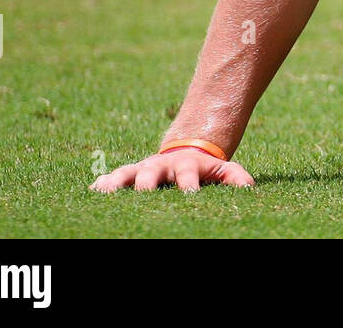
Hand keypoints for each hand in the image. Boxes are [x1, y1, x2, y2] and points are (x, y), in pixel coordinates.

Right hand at [89, 148, 254, 192]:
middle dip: (146, 184)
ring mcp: (144, 168)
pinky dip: (103, 183)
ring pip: (127, 173)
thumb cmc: (206, 167)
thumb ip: (235, 177)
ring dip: (117, 181)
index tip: (189, 194)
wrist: (188, 148)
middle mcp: (162, 166)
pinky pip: (114, 177)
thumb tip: (248, 188)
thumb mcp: (223, 169)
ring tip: (105, 191)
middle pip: (151, 174)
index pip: (188, 177)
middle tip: (142, 194)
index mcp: (187, 167)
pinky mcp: (131, 173)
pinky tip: (93, 191)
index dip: (188, 185)